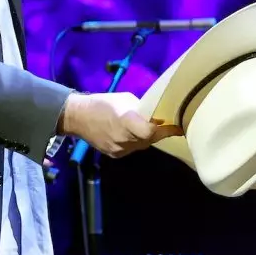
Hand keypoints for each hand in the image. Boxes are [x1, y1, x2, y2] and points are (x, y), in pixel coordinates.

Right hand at [60, 92, 181, 158]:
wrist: (77, 117)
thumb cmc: (102, 103)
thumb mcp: (125, 99)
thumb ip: (142, 109)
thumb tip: (155, 115)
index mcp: (126, 122)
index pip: (152, 132)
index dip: (167, 130)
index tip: (178, 126)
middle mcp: (124, 139)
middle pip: (150, 139)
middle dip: (159, 132)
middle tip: (165, 124)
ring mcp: (119, 149)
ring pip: (142, 145)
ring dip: (146, 137)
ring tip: (145, 127)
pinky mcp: (115, 155)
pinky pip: (131, 149)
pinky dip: (135, 141)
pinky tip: (130, 133)